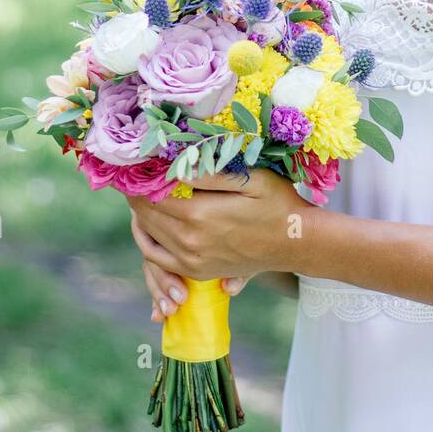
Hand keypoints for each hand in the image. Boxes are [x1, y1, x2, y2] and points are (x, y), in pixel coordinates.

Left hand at [127, 167, 308, 314]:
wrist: (296, 243)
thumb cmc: (277, 203)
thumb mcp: (250, 179)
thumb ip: (210, 173)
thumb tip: (174, 164)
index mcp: (200, 215)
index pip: (152, 193)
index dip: (142, 176)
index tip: (139, 160)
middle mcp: (190, 242)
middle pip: (146, 214)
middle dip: (138, 192)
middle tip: (136, 172)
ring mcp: (191, 260)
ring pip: (148, 234)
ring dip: (140, 214)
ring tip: (141, 192)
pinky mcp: (196, 271)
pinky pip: (156, 257)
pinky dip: (147, 239)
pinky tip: (149, 223)